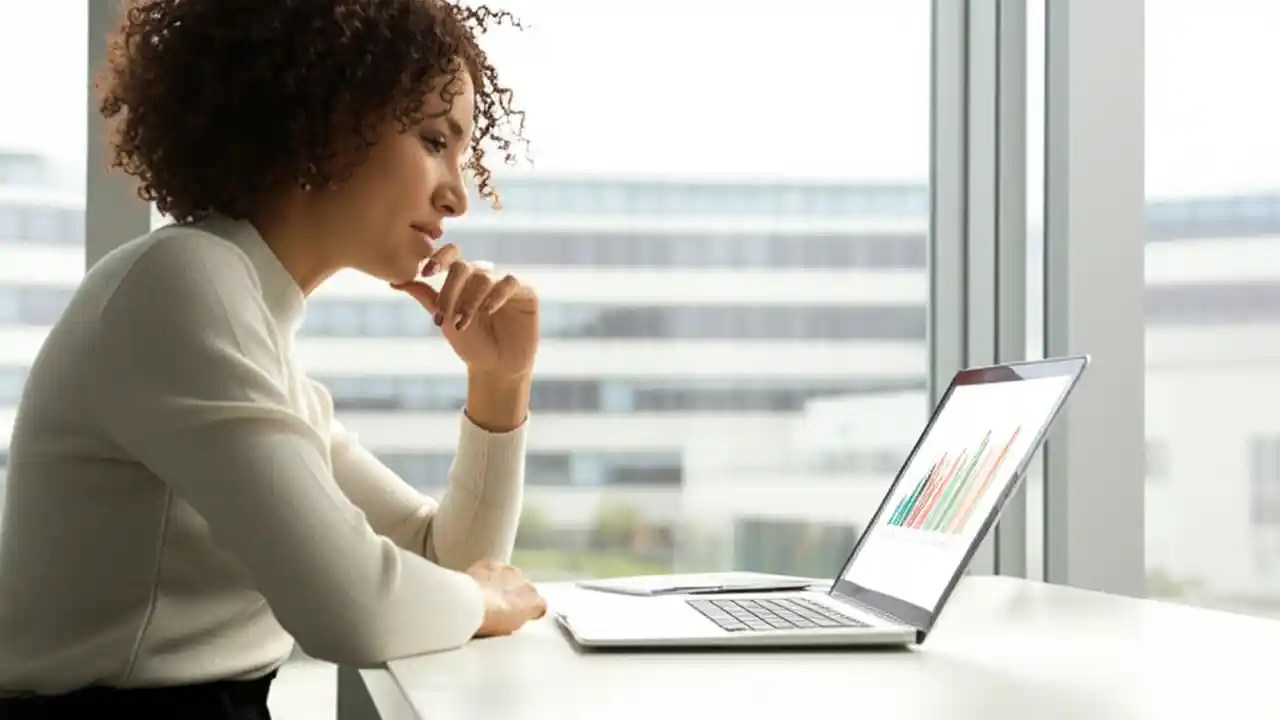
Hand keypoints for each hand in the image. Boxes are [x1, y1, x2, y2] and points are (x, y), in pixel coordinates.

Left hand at [392, 244, 538, 377]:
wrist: (496, 367)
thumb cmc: (470, 343)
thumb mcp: (444, 319)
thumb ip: (426, 297)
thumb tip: (394, 282)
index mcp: (464, 278)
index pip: (452, 255)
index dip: (439, 258)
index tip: (427, 272)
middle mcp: (485, 275)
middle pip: (465, 267)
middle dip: (451, 291)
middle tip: (443, 316)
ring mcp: (505, 282)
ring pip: (484, 276)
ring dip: (469, 300)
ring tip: (462, 323)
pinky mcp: (525, 292)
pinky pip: (509, 282)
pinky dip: (496, 295)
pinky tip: (487, 311)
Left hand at [465, 558, 547, 637]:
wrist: (469, 603)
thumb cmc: (489, 620)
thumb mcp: (509, 630)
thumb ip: (517, 620)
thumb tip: (512, 618)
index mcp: (535, 602)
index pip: (539, 606)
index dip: (529, 611)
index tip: (520, 616)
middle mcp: (526, 584)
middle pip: (525, 589)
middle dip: (515, 595)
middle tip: (500, 608)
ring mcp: (510, 571)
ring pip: (509, 577)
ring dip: (502, 584)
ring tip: (487, 596)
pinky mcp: (492, 563)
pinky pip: (492, 569)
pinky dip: (487, 575)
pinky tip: (477, 585)